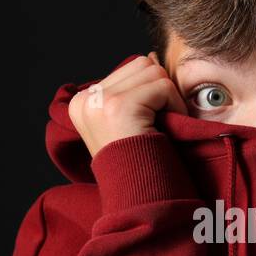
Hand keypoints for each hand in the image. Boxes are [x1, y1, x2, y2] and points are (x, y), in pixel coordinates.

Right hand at [68, 53, 188, 158]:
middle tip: (159, 124)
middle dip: (159, 91)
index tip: (148, 123)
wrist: (141, 200)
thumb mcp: (130, 123)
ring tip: (161, 127)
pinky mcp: (119, 106)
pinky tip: (165, 131)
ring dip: (168, 98)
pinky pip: (162, 85)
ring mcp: (99, 101)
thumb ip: (134, 90)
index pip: (128, 69)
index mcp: (81, 103)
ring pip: (153, 70)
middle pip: (141, 64)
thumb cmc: (141, 165)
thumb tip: (151, 55)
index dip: (150, 92)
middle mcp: (84, 100)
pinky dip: (174, 106)